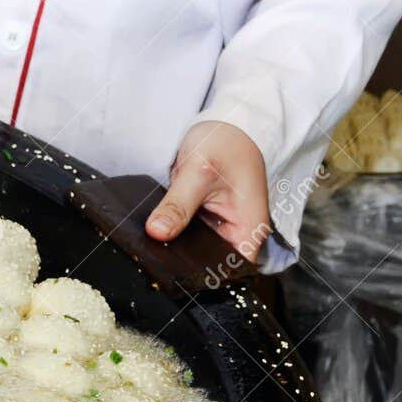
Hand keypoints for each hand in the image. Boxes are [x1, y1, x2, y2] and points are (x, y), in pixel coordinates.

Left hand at [145, 121, 272, 263]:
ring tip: (152, 242)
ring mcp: (222, 229)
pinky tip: (157, 230)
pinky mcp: (206, 222)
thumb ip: (177, 206)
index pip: (229, 271)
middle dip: (182, 262)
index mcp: (249, 230)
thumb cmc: (226, 143)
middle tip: (153, 255)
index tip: (172, 272)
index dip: (201, 275)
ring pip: (195, 251)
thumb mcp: (198, 173)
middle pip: (209, 264)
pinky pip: (188, 236)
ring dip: (175, 247)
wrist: (227, 125)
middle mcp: (238, 235)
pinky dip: (173, 233)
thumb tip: (157, 232)